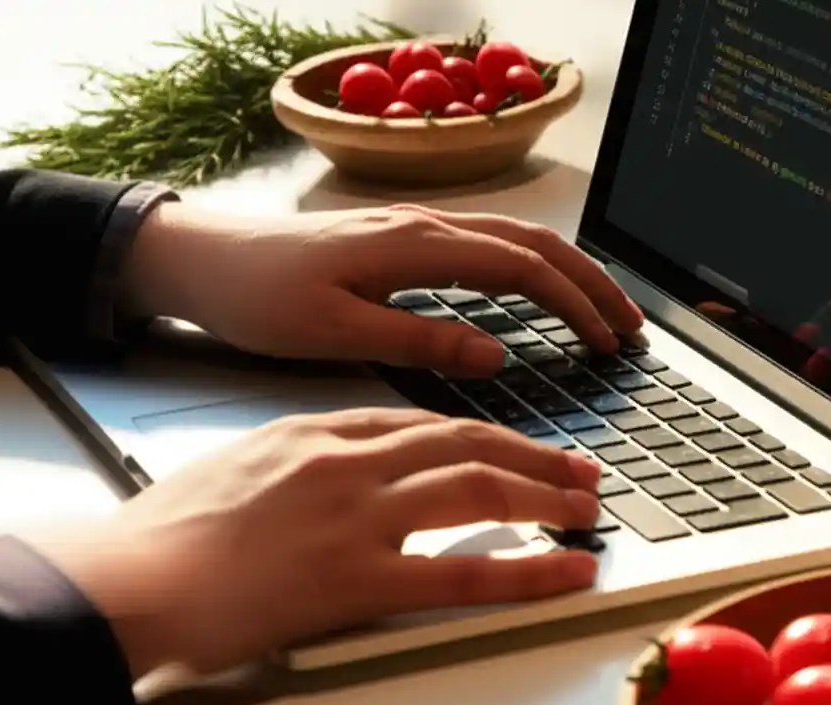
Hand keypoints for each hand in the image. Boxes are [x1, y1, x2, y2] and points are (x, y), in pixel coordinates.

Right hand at [24, 408, 602, 676]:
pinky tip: (570, 570)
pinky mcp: (357, 578)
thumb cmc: (170, 532)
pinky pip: (465, 571)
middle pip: (467, 442)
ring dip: (545, 494)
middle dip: (535, 454)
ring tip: (586, 508)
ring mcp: (357, 516)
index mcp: (321, 431)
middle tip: (580, 469)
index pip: (428, 421)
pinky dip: (529, 570)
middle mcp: (349, 461)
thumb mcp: (246, 466)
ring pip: (478, 486)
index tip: (520, 447)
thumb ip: (309, 459)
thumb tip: (355, 467)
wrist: (125, 580)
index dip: (489, 433)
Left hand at [118, 203, 644, 375]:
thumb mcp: (333, 331)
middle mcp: (423, 224)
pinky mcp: (403, 239)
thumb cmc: (256, 297)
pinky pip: (487, 244)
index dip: (575, 305)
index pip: (522, 267)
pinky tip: (538, 296)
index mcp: (413, 245)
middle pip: (535, 242)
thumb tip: (498, 353)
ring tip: (603, 312)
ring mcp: (415, 226)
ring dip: (567, 273)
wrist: (198, 258)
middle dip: (592, 283)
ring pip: (515, 238)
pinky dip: (530, 269)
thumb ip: (418, 340)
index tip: (609, 344)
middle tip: (632, 327)